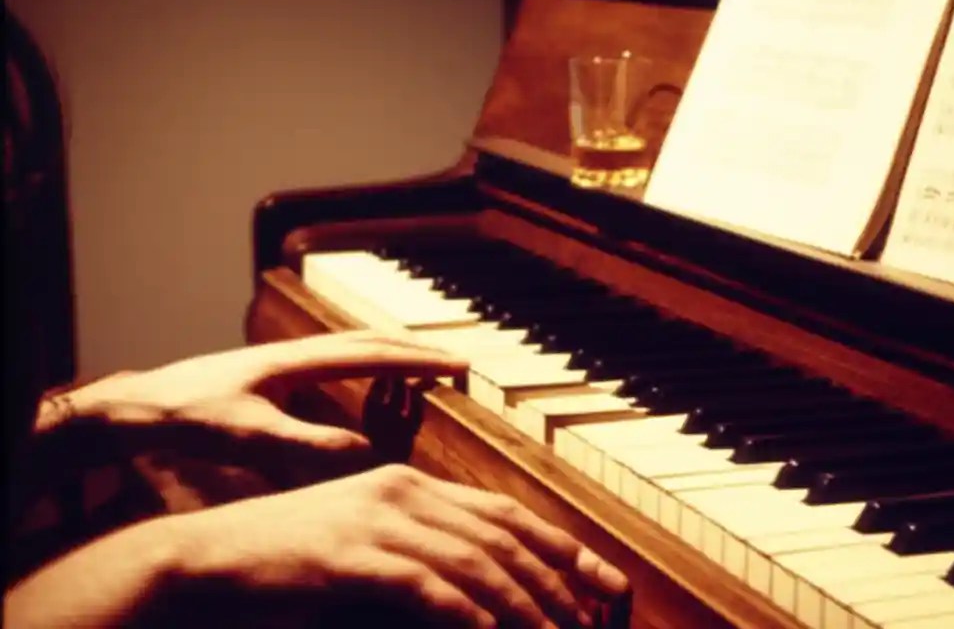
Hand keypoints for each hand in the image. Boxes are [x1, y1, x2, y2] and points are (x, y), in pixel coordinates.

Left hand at [48, 331, 467, 470]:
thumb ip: (305, 446)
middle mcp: (293, 353)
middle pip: (368, 341)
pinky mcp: (268, 376)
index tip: (459, 365)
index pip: (372, 354)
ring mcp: (280, 362)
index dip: (419, 360)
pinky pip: (331, 365)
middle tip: (454, 362)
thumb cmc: (185, 417)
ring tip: (421, 370)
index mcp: (295, 360)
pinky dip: (362, 369)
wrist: (133, 406)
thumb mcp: (247, 436)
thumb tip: (367, 455)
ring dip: (390, 356)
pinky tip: (362, 388)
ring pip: (349, 349)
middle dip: (414, 350)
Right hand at [170, 464, 628, 626]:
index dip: (560, 546)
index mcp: (409, 484)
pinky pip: (424, 586)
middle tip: (592, 618)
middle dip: (556, 580)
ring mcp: (374, 521)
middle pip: (501, 535)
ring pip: (474, 562)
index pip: (504, 511)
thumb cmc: (286, 563)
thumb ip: (419, 557)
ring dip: (523, 605)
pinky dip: (466, 613)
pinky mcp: (347, 557)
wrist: (204, 562)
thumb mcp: (363, 546)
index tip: (603, 581)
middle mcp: (400, 492)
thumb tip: (477, 594)